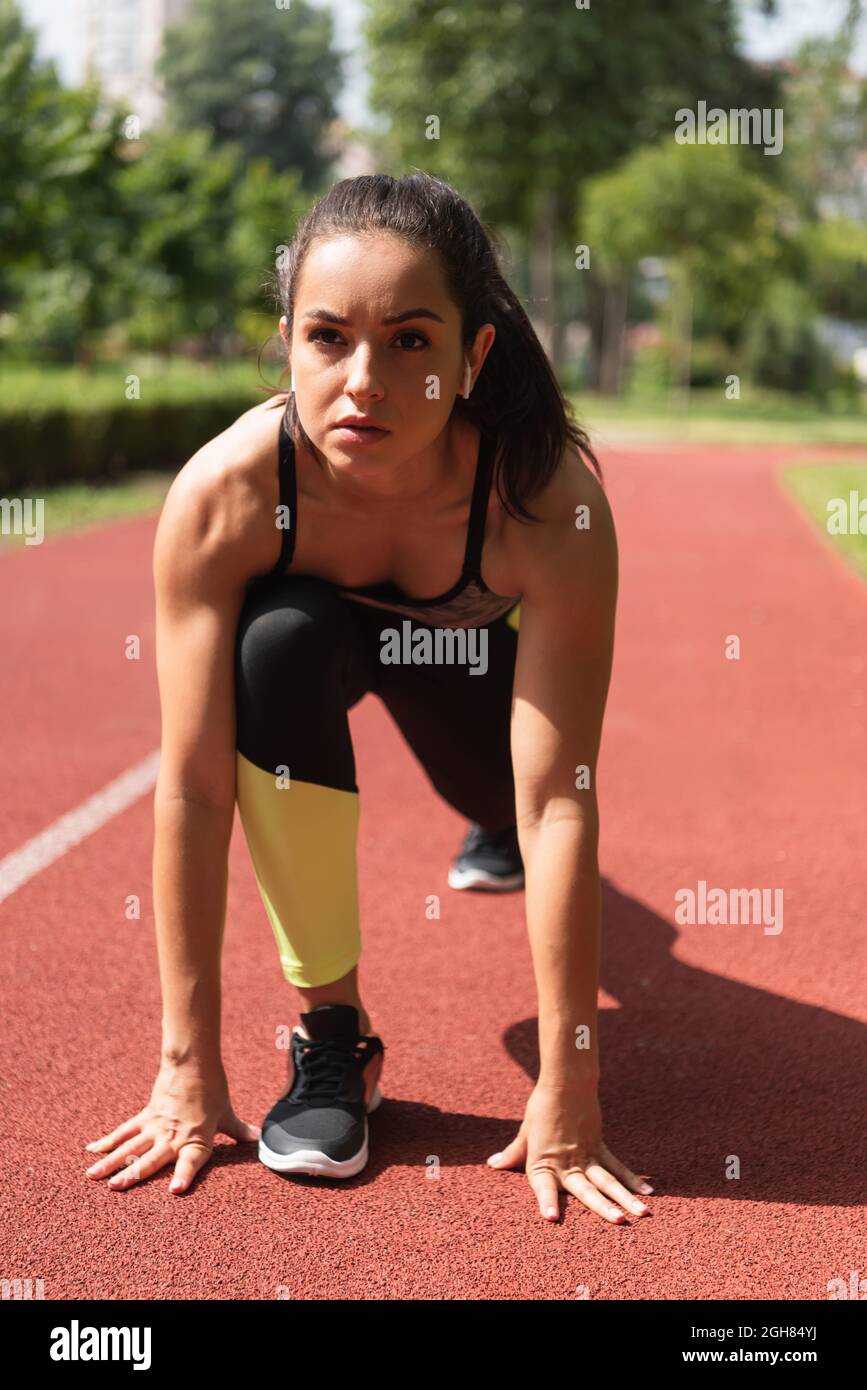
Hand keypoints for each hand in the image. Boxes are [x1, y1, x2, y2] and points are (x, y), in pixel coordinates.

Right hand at [83, 1059, 259, 1194]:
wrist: (193, 1062)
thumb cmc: (213, 1090)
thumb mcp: (226, 1113)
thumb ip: (238, 1130)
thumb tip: (258, 1139)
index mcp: (196, 1140)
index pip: (191, 1161)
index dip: (185, 1175)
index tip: (175, 1189)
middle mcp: (173, 1137)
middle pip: (150, 1158)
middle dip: (132, 1175)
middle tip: (114, 1188)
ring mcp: (156, 1127)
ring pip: (130, 1147)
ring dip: (111, 1162)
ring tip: (92, 1177)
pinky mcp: (146, 1116)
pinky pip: (125, 1131)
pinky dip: (108, 1141)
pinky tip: (92, 1150)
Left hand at [486, 1079, 653, 1223]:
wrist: (566, 1083)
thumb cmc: (541, 1108)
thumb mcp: (525, 1133)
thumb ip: (513, 1153)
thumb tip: (493, 1164)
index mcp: (544, 1161)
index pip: (543, 1186)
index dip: (546, 1201)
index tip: (550, 1218)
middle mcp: (567, 1162)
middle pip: (587, 1188)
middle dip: (602, 1206)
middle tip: (619, 1221)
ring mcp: (587, 1155)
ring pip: (609, 1180)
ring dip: (625, 1197)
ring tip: (642, 1213)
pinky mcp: (599, 1147)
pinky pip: (617, 1166)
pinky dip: (633, 1179)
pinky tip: (648, 1192)